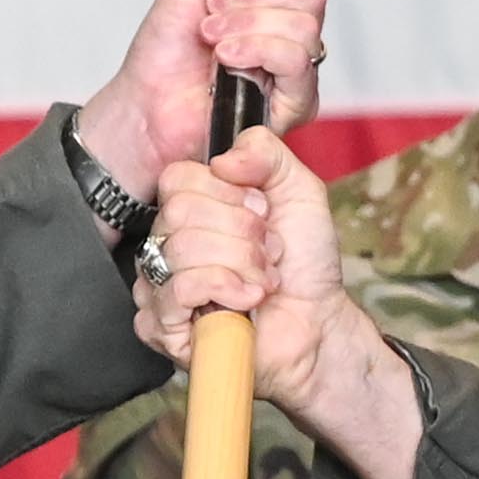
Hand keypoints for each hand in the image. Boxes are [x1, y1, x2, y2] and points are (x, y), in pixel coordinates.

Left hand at [72, 0, 337, 193]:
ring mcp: (296, 69)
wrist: (144, 104)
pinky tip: (227, 59)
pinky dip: (256, 49)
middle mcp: (293, 32)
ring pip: (305, 25)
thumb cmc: (163, 52)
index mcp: (277, 0)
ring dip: (247, 24)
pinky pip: (296, 60)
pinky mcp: (294, 102)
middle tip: (213, 10)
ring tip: (213, 38)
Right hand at [134, 131, 425, 478]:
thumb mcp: (298, 189)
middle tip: (268, 253)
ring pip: (182, 249)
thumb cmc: (304, 264)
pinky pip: (179, 289)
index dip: (228, 194)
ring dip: (242, 265)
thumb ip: (265, 152)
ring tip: (262, 280)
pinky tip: (247, 301)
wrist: (319, 323)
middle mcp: (168, 243)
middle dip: (242, 234)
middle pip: (179, 212)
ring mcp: (159, 285)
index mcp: (191, 208)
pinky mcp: (160, 326)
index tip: (263, 213)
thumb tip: (222, 159)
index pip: (176, 178)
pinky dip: (226, 290)